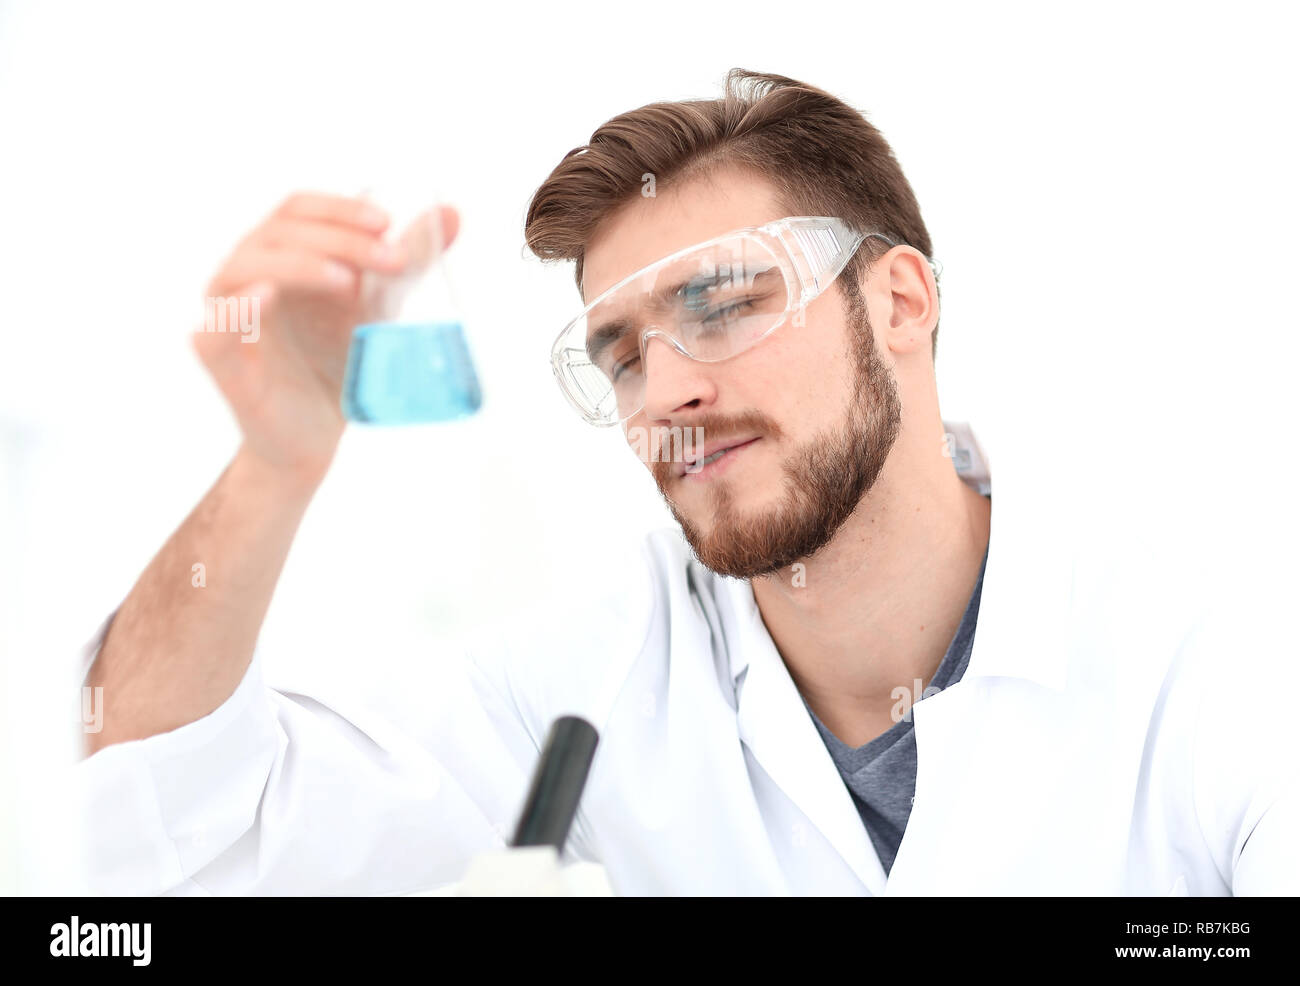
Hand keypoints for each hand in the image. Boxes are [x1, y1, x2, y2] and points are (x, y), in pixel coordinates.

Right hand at [194, 191, 459, 485]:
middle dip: (340, 240)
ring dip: (299, 264)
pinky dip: (239, 308)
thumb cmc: (337, 358)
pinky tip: (267, 295)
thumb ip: (409, 260)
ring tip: (346, 280)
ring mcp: (227, 314)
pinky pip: (213, 329)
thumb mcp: (379, 303)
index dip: (340, 209)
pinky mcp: (218, 361)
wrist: (316, 431)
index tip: (387, 223)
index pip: (299, 209)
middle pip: (280, 232)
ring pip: (245, 267)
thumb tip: (453, 212)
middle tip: (392, 260)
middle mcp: (245, 273)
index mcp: (279, 252)